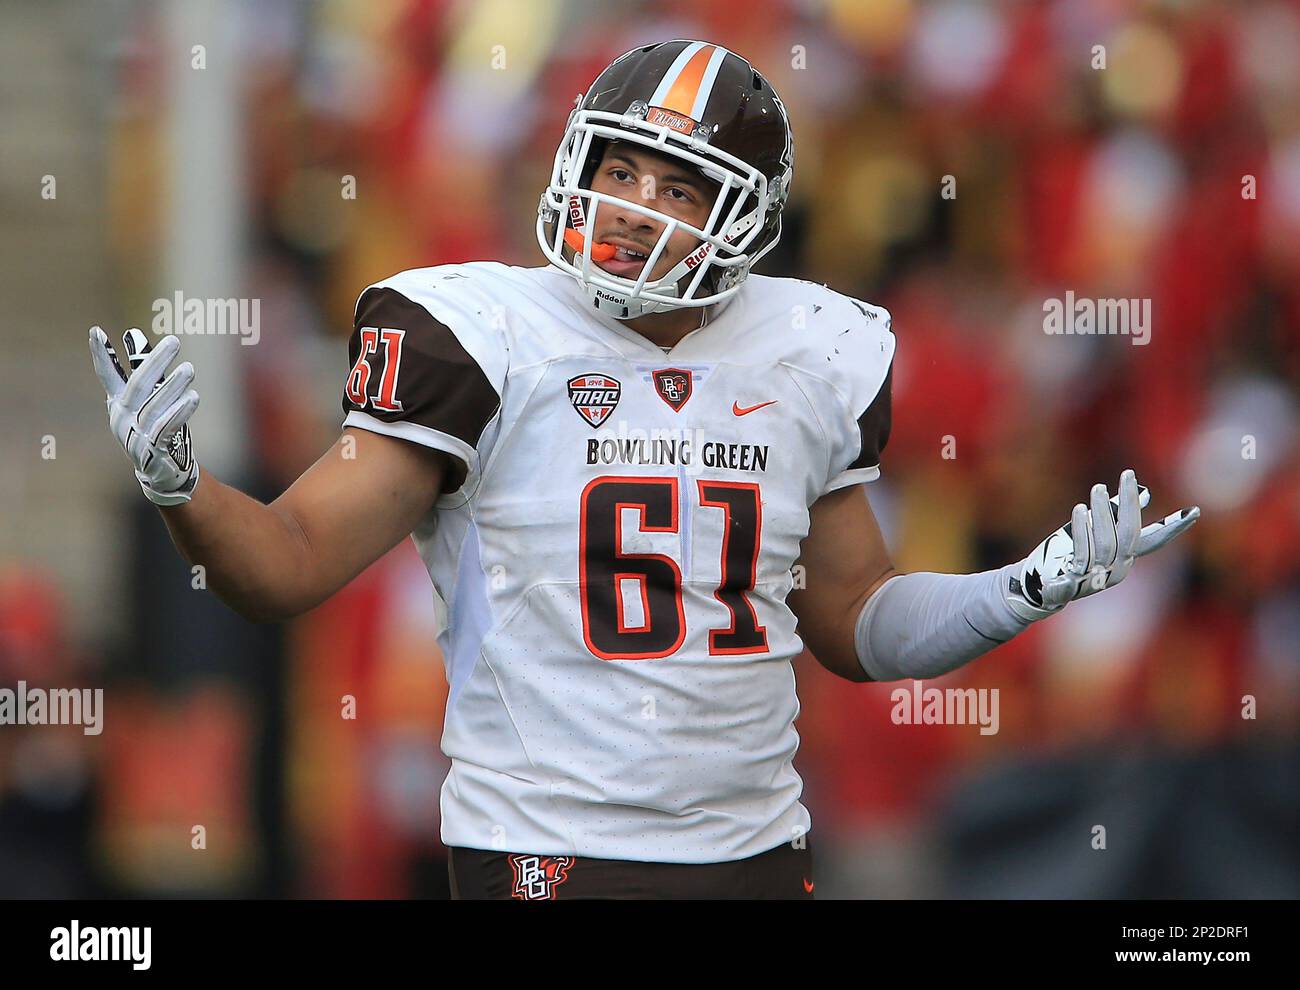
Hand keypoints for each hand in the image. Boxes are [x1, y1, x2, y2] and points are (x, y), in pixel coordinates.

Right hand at [89, 326, 198, 505]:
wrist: (163, 471)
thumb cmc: (156, 428)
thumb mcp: (147, 398)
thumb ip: (144, 369)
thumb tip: (134, 333)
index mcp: (118, 403)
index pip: (107, 375)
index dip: (101, 355)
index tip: (96, 331)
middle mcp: (122, 418)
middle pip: (137, 385)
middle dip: (155, 362)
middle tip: (174, 341)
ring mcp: (135, 435)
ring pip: (154, 406)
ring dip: (173, 386)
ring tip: (190, 369)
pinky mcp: (152, 450)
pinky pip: (166, 428)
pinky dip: (179, 412)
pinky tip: (193, 397)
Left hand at [1005, 469, 1199, 622]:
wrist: (1034, 587)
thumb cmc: (1066, 554)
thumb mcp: (1093, 532)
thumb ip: (1116, 515)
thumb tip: (1145, 493)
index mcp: (1124, 558)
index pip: (1153, 540)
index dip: (1172, 527)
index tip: (1193, 512)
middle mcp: (1115, 571)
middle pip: (1129, 536)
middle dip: (1129, 504)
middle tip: (1127, 475)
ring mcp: (1095, 579)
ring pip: (1105, 544)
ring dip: (1101, 512)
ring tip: (1095, 489)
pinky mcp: (1072, 585)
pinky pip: (1079, 556)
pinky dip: (1080, 532)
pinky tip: (1079, 509)